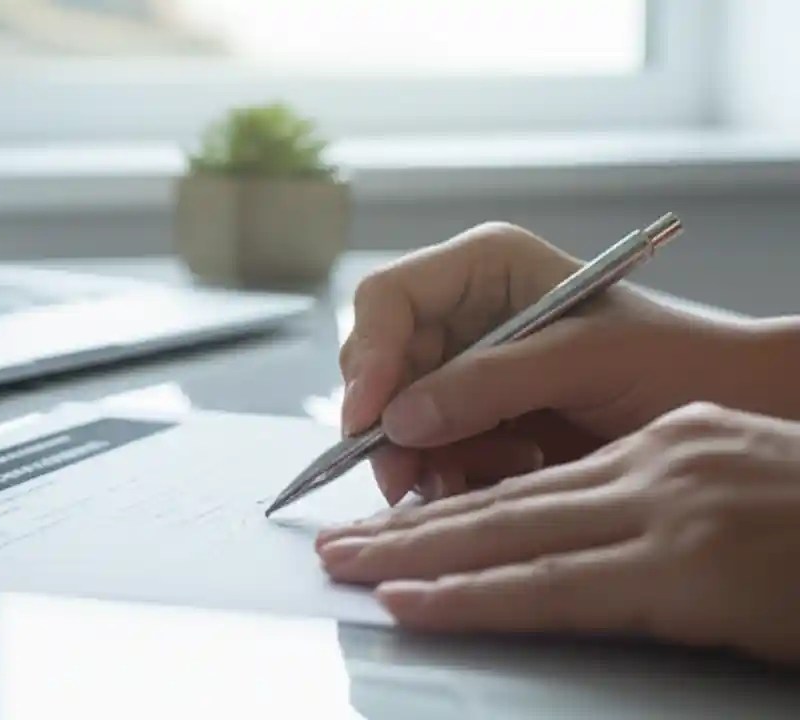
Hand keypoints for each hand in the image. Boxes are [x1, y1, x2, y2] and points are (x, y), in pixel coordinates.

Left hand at [317, 402, 799, 664]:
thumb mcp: (745, 503)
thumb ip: (666, 517)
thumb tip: (591, 546)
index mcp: (671, 449)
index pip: (536, 482)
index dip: (453, 507)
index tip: (391, 526)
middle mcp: (660, 465)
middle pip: (503, 500)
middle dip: (409, 525)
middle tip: (332, 544)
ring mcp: (673, 513)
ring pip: (509, 534)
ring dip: (414, 555)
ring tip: (344, 567)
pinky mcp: (690, 569)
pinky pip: (553, 584)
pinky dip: (473, 593)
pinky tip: (412, 599)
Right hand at [339, 221, 756, 504]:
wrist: (731, 409)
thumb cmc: (677, 358)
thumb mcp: (585, 358)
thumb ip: (489, 382)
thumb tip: (397, 418)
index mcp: (482, 269)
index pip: (388, 299)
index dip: (369, 354)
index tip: (370, 416)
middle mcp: (463, 317)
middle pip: (380, 368)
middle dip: (390, 424)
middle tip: (409, 476)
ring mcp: (466, 375)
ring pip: (395, 421)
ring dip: (423, 458)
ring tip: (488, 474)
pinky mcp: (476, 427)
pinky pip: (426, 455)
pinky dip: (448, 478)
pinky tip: (503, 475)